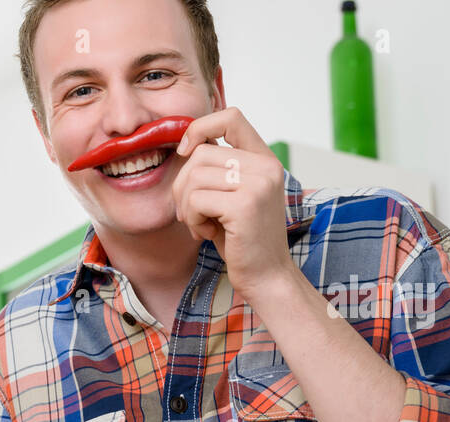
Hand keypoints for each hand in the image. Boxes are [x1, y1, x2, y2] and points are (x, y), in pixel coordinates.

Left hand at [171, 107, 296, 299]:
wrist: (267, 277)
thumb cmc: (243, 240)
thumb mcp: (233, 196)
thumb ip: (219, 170)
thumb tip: (184, 146)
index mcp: (265, 159)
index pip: (231, 117)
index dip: (200, 127)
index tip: (186, 151)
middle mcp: (266, 167)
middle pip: (201, 153)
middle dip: (182, 185)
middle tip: (190, 213)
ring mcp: (258, 184)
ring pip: (194, 176)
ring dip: (186, 206)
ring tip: (202, 225)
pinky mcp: (245, 205)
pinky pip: (196, 200)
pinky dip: (192, 220)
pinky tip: (207, 234)